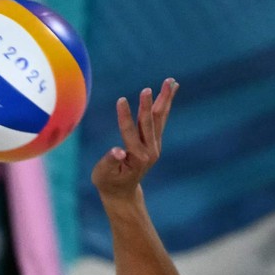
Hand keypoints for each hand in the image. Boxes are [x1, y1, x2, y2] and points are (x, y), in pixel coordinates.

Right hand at [91, 78, 177, 200]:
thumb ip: (109, 162)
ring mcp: (155, 146)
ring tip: (171, 81)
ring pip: (160, 118)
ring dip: (165, 99)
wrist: (123, 193)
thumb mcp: (103, 174)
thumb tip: (117, 151)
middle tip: (147, 89)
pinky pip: (161, 119)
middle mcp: (150, 151)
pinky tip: (170, 91)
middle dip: (148, 105)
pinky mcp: (155, 142)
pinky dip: (166, 104)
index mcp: (136, 158)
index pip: (129, 132)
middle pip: (149, 123)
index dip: (124, 116)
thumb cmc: (108, 182)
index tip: (121, 99)